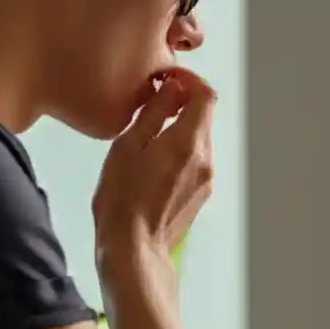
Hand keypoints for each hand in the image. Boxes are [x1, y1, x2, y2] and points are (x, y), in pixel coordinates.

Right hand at [93, 67, 214, 265]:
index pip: (206, 95)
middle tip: (152, 102)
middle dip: (182, 102)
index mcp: (189, 142)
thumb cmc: (122, 201)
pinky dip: (180, 150)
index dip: (189, 79)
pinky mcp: (200, 195)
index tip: (167, 78)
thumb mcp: (128, 146)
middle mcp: (205, 159)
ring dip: (179, 127)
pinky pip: (195, 160)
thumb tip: (171, 88)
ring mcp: (205, 179)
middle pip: (204, 116)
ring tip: (147, 134)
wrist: (134, 250)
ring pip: (199, 139)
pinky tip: (153, 161)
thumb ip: (154, 113)